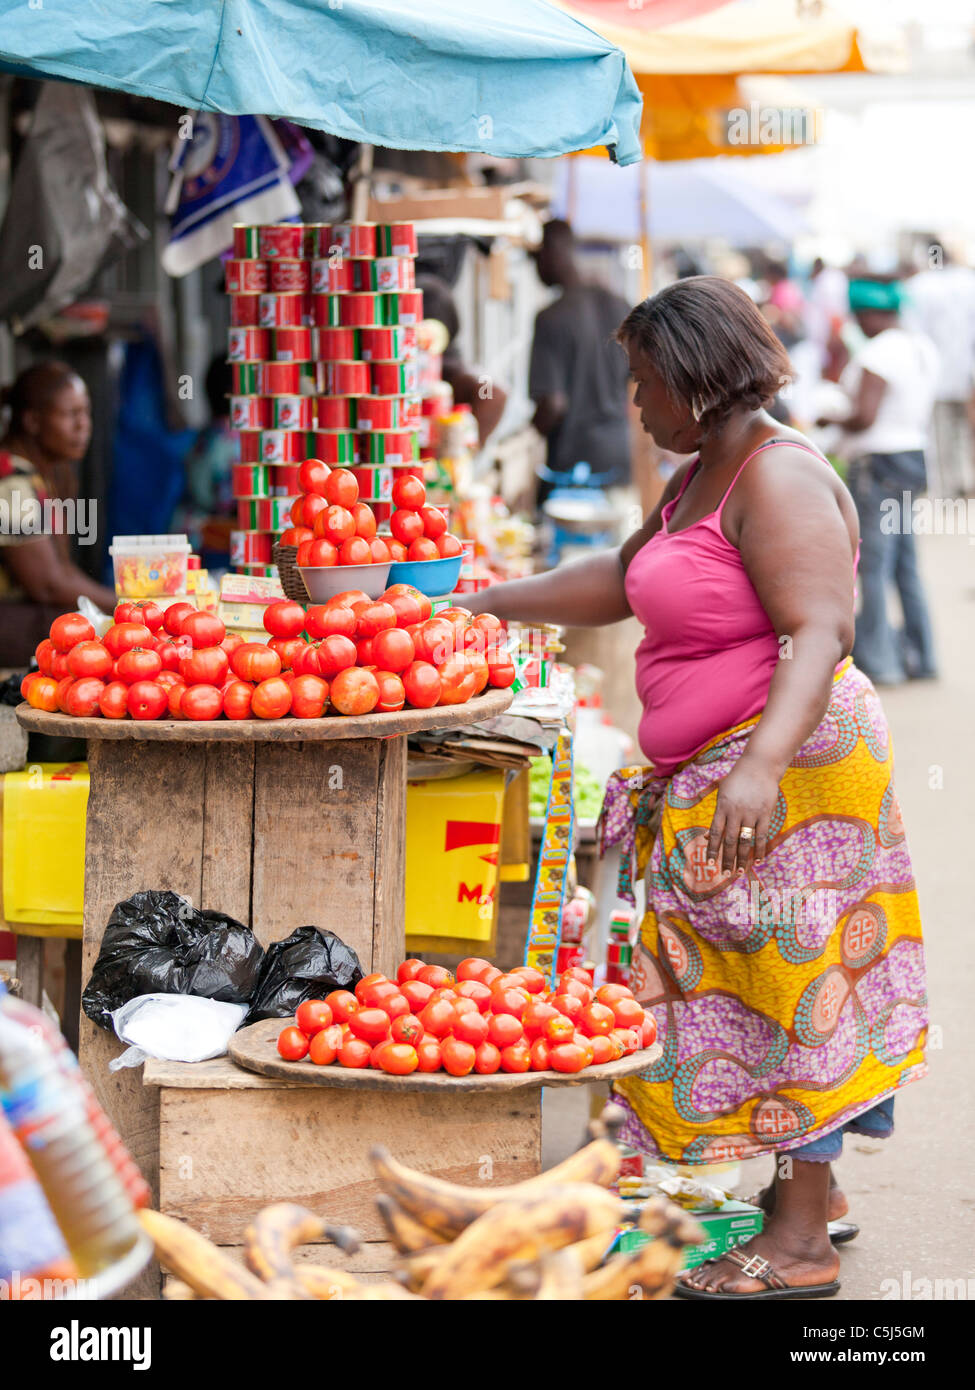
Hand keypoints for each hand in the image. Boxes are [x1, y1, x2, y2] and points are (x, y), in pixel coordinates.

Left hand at [706, 754, 780, 876]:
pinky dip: (760, 849)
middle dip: (727, 858)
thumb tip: (708, 836)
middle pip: (729, 840)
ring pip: (745, 841)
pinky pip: (762, 835)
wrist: (759, 766)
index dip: (712, 849)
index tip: (709, 864)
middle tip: (725, 873)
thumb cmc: (737, 780)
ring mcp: (751, 813)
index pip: (715, 833)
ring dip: (742, 858)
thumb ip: (716, 815)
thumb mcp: (721, 792)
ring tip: (740, 871)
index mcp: (722, 807)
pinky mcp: (765, 813)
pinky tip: (758, 860)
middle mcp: (735, 812)